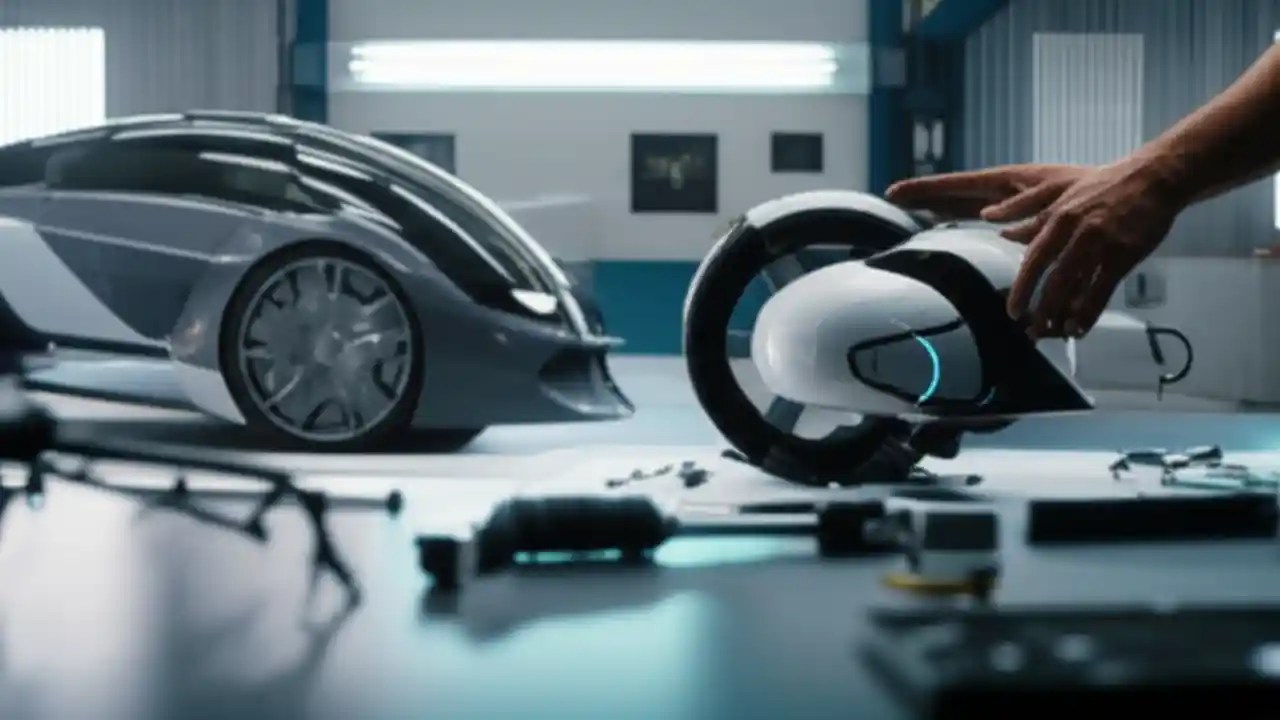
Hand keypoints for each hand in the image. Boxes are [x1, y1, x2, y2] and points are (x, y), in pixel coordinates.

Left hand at [886, 160, 1185, 336]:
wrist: (1153, 178)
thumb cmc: (1103, 185)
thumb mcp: (1059, 188)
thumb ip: (1024, 207)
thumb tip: (990, 220)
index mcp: (1058, 217)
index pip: (1034, 259)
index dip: (1022, 287)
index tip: (1013, 311)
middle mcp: (1076, 232)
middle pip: (1052, 278)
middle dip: (1039, 308)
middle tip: (1030, 331)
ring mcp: (1101, 244)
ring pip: (1075, 286)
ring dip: (1062, 314)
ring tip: (1052, 333)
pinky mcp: (1124, 254)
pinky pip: (1103, 289)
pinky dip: (1089, 311)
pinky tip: (1081, 328)